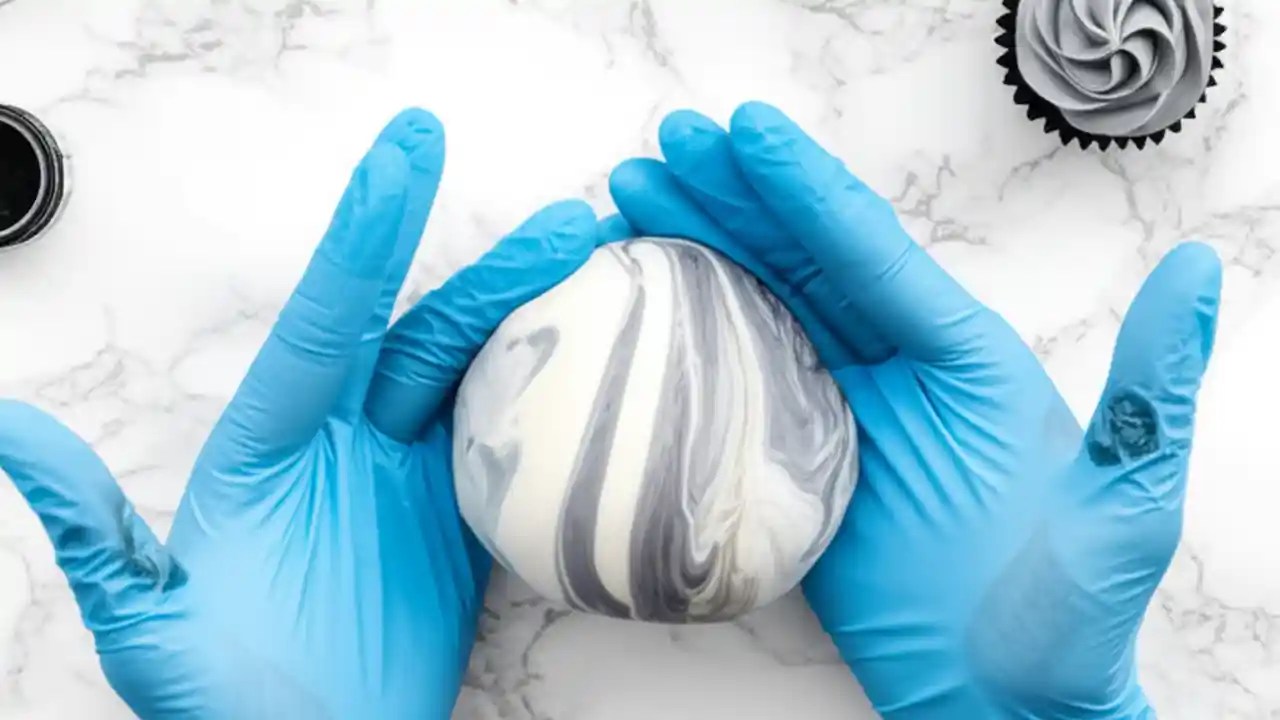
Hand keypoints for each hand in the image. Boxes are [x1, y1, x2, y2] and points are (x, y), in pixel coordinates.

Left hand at [0, 109, 613, 718]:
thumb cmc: (226, 702)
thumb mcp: (146, 621)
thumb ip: (95, 527)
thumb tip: (10, 430)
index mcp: (268, 444)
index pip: (325, 321)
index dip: (366, 237)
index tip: (404, 156)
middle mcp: (344, 443)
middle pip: (422, 333)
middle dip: (484, 265)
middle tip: (558, 214)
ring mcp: (407, 476)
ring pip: (471, 373)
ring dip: (527, 313)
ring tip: (587, 257)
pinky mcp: (457, 513)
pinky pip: (505, 437)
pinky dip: (544, 387)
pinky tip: (585, 345)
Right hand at [608, 102, 1219, 718]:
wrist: (1001, 696)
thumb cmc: (1071, 611)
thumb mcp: (1126, 497)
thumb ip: (1148, 387)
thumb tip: (1198, 272)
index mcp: (965, 353)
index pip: (872, 253)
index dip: (804, 190)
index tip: (745, 133)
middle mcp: (899, 363)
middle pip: (803, 258)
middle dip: (734, 194)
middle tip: (671, 140)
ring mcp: (845, 405)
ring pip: (764, 301)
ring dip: (703, 241)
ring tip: (640, 188)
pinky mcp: (800, 452)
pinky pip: (741, 373)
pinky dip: (695, 323)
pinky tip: (654, 288)